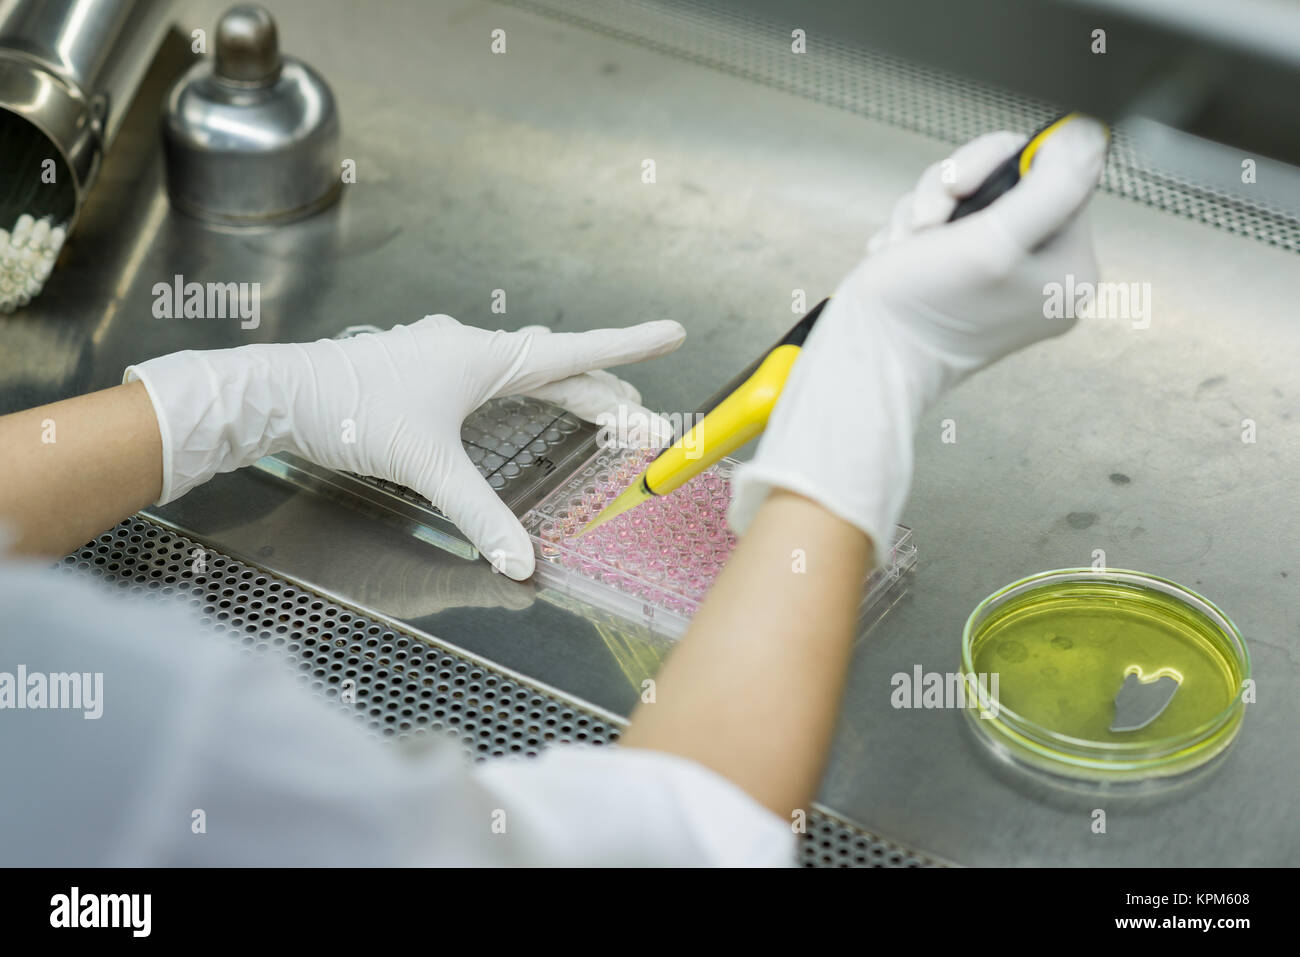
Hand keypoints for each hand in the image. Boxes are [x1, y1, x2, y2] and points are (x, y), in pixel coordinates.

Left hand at [125, 316, 684, 578]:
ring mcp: (441, 353)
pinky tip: (505, 401)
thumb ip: (480, 516)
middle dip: (602, 388)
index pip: (574, 354)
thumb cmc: (355, 415)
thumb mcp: (428, 468)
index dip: (628, 348)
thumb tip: (520, 565)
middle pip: (554, 366)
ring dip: (561, 387)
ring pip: (519, 369)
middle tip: (639, 408)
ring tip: (591, 404)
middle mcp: (470, 347)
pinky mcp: (418, 368)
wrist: (281, 393)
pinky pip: (487, 374)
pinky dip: (518, 388)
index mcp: (486, 358)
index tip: (672, 332)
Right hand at [729, 118, 1107, 553]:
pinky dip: (915, 233)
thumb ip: (1051, 187)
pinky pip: (949, 226)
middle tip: (928, 222)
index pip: (1057, 175)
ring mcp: (1002, 281)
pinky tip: (900, 256)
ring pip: (971, 201)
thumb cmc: (920, 309)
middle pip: (1011, 184)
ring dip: (926, 210)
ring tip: (906, 245)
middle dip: (954, 192)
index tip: (959, 187)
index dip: (1002, 166)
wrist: (865, 357)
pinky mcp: (963, 281)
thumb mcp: (994, 237)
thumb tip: (1086, 140)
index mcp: (1070, 271)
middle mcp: (1043, 277)